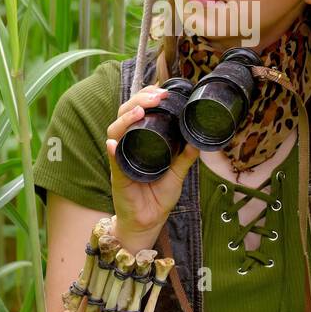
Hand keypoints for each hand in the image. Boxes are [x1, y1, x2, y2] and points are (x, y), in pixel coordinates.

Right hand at [105, 84, 199, 234]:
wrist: (149, 221)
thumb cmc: (158, 196)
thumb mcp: (177, 173)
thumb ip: (185, 156)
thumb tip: (198, 139)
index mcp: (140, 141)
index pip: (137, 112)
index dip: (145, 98)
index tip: (161, 90)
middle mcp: (127, 146)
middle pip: (124, 115)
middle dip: (139, 101)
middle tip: (156, 97)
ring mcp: (120, 159)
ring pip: (115, 132)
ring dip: (126, 119)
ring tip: (140, 111)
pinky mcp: (118, 176)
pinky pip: (113, 160)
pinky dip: (112, 150)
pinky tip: (114, 144)